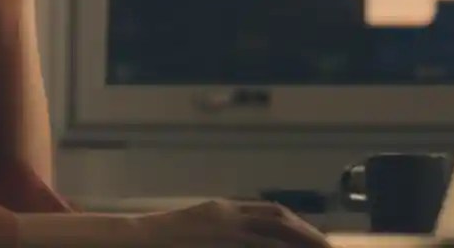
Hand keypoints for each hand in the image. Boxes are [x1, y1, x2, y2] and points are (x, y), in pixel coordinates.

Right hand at [132, 199, 332, 247]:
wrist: (136, 239)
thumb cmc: (165, 240)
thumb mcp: (199, 226)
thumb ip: (223, 229)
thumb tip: (250, 236)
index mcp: (225, 210)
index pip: (272, 212)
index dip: (298, 224)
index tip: (317, 238)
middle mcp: (229, 216)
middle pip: (279, 219)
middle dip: (307, 234)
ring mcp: (225, 231)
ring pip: (274, 233)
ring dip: (299, 243)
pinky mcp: (220, 243)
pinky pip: (258, 247)